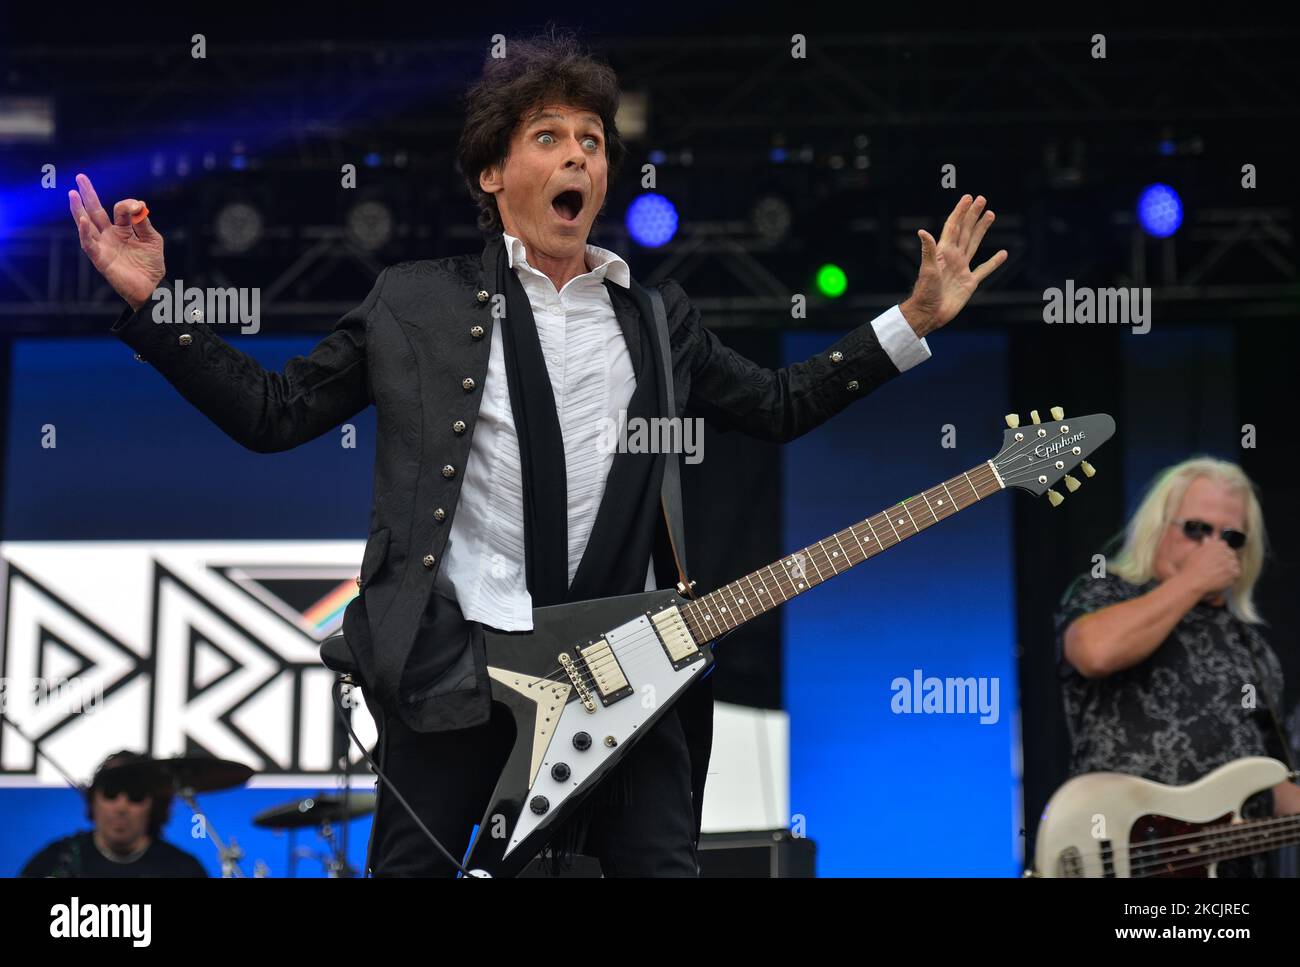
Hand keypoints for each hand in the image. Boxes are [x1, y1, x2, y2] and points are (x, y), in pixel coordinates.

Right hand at [68, 173, 165, 310]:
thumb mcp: (152, 239)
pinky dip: (85, 232)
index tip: (138, 206)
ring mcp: (103, 246)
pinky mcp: (100, 259)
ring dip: (79, 210)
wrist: (152, 288)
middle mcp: (110, 235)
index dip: (127, 205)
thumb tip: (139, 204)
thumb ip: (143, 223)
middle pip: (95, 211)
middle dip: (87, 194)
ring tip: (72, 195)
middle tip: (80, 177)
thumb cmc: (151, 265)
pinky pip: (89, 244)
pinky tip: (82, 220)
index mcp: (123, 229)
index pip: (120, 210)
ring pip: (86, 225)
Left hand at [899, 194, 1007, 337]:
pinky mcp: (969, 282)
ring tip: (990, 214)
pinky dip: (994, 262)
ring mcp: (962, 269)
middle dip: (973, 215)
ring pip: (975, 244)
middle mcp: (954, 257)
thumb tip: (922, 231)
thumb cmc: (925, 292)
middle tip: (982, 199)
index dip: (961, 212)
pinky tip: (1002, 254)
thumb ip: (928, 250)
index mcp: (944, 252)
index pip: (954, 226)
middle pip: (966, 231)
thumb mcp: (927, 269)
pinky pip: (984, 269)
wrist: (929, 313)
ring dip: (982, 229)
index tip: (968, 198)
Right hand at [1174, 537, 1241, 601]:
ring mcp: (1230, 564)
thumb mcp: (1196, 552)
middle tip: (1218, 565)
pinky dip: (1231, 576)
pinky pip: (1236, 575)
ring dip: (1230, 567)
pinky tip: (1223, 578)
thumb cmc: (1191, 566)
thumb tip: (1208, 538)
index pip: (1224, 545)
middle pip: (1232, 554)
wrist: (1192, 581)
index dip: (1220, 550)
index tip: (1217, 555)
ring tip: (1220, 572)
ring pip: (1235, 564)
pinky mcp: (1232, 575)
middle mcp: (1225, 553)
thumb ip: (1205, 544)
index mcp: (1217, 545)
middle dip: (1227, 559)